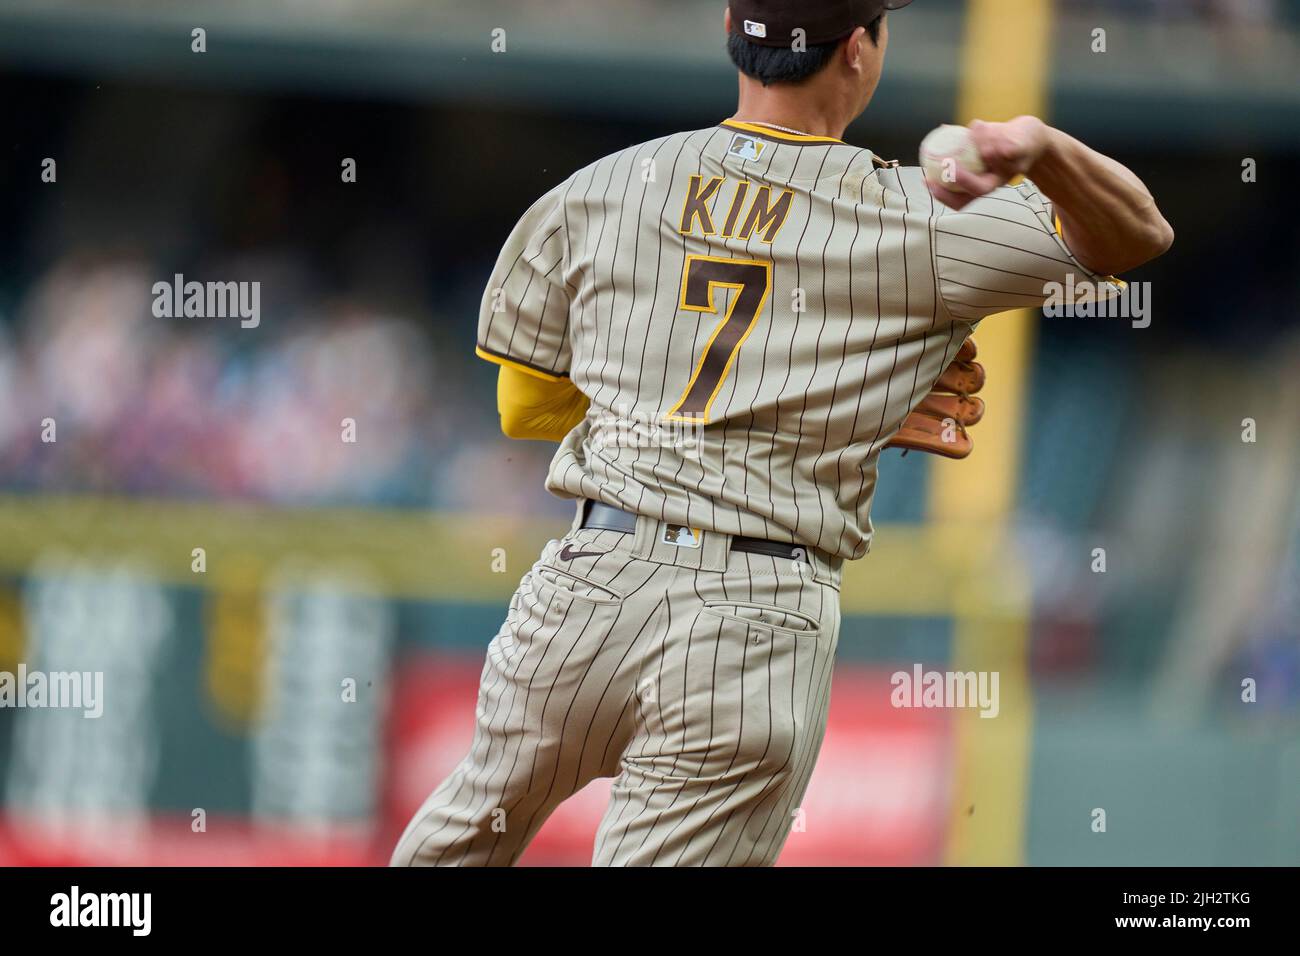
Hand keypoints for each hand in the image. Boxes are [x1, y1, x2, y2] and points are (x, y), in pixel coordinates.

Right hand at [926, 116, 1052, 209]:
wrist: (1034, 139)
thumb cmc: (1001, 145)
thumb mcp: (981, 150)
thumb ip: (963, 149)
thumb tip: (935, 138)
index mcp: (984, 185)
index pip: (963, 200)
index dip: (944, 196)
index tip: (927, 182)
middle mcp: (998, 181)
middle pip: (982, 189)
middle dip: (963, 180)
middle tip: (947, 166)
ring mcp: (1013, 167)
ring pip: (993, 159)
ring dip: (980, 143)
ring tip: (970, 130)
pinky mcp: (1024, 151)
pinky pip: (1006, 143)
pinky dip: (989, 133)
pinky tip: (976, 125)